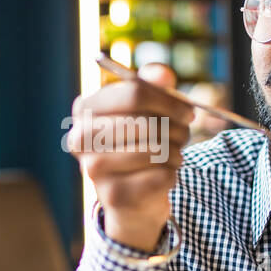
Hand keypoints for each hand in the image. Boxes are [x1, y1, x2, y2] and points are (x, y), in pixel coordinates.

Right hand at [66, 66, 193, 252]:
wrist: (130, 195)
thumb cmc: (138, 142)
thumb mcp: (146, 109)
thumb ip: (154, 85)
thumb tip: (162, 74)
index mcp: (86, 108)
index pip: (134, 92)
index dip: (169, 101)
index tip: (188, 112)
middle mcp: (81, 138)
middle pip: (146, 124)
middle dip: (177, 129)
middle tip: (185, 134)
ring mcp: (93, 169)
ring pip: (156, 151)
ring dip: (177, 152)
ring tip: (175, 154)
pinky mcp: (112, 196)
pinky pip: (161, 176)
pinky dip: (172, 174)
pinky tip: (164, 174)